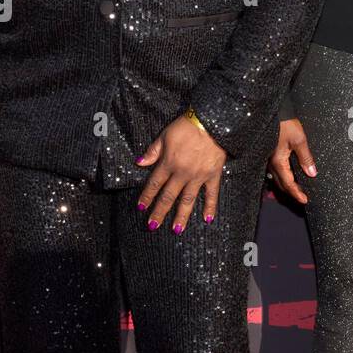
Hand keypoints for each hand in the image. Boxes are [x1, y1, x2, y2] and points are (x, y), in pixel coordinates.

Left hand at [136, 116, 226, 232]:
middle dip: (159, 212)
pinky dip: (210, 207)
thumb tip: (139, 162)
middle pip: (168, 196)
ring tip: (176, 230)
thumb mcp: (165, 135)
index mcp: (168, 163)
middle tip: (153, 226)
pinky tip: (207, 219)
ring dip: (181, 216)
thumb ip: (153, 151)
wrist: (211, 122)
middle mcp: (182, 173)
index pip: (154, 183)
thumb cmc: (186, 126)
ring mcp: (198, 176)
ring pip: (187, 200)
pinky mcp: (213, 175)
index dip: (146, 196)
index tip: (140, 207)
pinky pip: (211, 194)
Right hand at [266, 118, 315, 205]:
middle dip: (291, 192)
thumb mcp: (299, 140)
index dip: (297, 194)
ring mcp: (268, 159)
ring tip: (297, 188)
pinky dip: (283, 176)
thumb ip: (306, 158)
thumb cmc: (284, 123)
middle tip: (302, 197)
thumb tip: (312, 173)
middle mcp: (271, 163)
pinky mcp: (268, 154)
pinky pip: (275, 170)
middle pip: (281, 184)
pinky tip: (289, 174)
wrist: (271, 111)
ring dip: (287, 185)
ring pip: (277, 178)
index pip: (288, 184)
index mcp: (279, 162)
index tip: (305, 201)